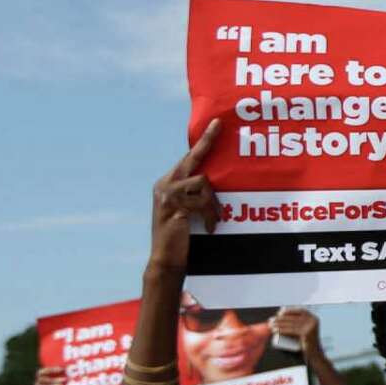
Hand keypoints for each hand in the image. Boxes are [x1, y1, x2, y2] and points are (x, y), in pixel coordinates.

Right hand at [149, 121, 221, 275]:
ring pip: (203, 182)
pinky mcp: (173, 206)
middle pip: (192, 158)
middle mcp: (165, 184)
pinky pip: (202, 201)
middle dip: (207, 141)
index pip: (189, 158)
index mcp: (168, 183)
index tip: (216, 124)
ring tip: (211, 220)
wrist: (167, 260)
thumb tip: (220, 180)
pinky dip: (210, 215)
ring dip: (212, 203)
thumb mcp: (191, 210)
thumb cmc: (185, 237)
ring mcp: (167, 194)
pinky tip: (209, 228)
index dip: (203, 141)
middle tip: (220, 125)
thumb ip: (198, 194)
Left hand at [270, 307, 322, 355]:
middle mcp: (313, 321)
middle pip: (294, 317)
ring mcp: (311, 327)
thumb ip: (299, 324)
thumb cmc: (307, 345)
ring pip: (291, 324)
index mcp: (314, 318)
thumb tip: (283, 315)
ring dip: (279, 323)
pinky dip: (282, 330)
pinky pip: (291, 330)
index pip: (300, 311)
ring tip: (271, 326)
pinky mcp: (307, 334)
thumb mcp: (305, 332)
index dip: (289, 310)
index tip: (279, 313)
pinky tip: (275, 330)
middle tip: (271, 320)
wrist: (315, 356)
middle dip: (281, 318)